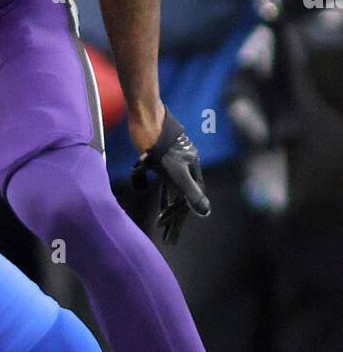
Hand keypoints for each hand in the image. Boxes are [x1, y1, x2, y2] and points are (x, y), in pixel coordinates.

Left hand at [130, 107, 209, 242]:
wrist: (145, 117)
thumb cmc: (160, 143)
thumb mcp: (176, 172)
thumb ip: (190, 192)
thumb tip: (205, 212)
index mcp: (192, 168)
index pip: (189, 200)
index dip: (179, 218)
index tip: (171, 234)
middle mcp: (184, 165)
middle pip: (180, 196)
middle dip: (173, 217)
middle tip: (166, 235)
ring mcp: (171, 160)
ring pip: (169, 188)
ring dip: (164, 204)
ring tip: (160, 221)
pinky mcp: (157, 154)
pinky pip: (158, 176)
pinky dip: (153, 185)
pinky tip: (146, 188)